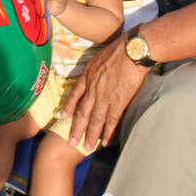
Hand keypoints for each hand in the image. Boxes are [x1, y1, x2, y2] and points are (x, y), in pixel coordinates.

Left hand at [63, 36, 150, 152]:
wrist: (132, 50)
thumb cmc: (119, 48)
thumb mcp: (100, 56)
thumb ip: (97, 67)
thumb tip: (99, 71)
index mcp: (88, 76)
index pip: (75, 94)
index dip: (69, 106)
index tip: (63, 116)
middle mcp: (93, 89)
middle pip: (82, 112)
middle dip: (76, 128)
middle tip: (70, 142)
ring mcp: (105, 97)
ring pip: (95, 120)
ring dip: (91, 135)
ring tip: (87, 147)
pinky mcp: (119, 102)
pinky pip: (112, 120)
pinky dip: (108, 132)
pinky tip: (106, 141)